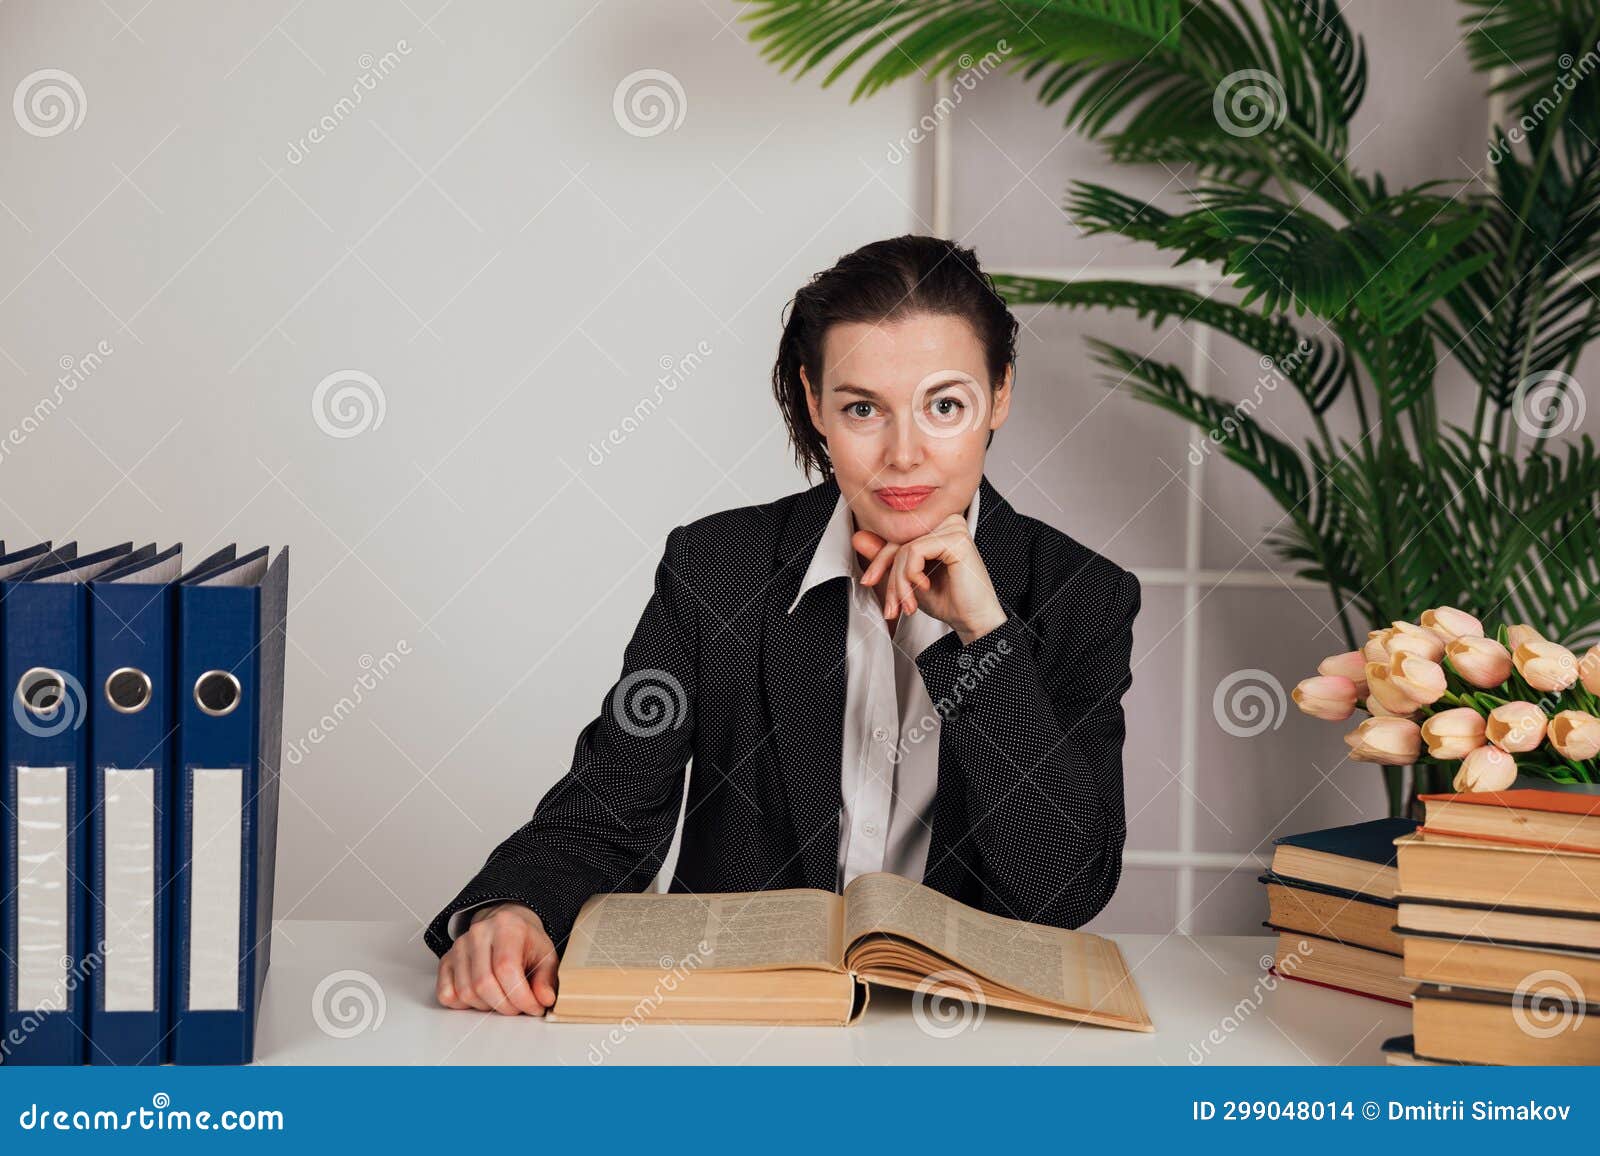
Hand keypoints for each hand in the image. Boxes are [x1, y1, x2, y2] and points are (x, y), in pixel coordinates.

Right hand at [436, 902, 557, 1015]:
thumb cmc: (526, 942)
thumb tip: (544, 999)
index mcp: (506, 927)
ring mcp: (459, 947)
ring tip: (503, 999)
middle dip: (505, 1006)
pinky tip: (482, 998)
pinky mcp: (446, 960)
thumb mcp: (546, 956)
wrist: (506, 926)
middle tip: (519, 1007)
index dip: (521, 996)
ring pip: (466, 993)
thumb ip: (546, 978)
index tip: (534, 1007)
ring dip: (487, 1007)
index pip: (506, 969)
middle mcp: (478, 934)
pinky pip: (447, 994)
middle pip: (483, 984)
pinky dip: (464, 1005)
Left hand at [853, 513, 1006, 643]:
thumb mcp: (907, 578)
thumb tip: (858, 537)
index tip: (869, 582)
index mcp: (936, 525)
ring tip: (908, 604)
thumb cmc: (947, 600)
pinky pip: (915, 551)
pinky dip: (911, 575)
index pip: (896, 534)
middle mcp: (946, 520)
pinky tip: (924, 589)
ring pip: (904, 548)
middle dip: (889, 576)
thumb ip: (886, 557)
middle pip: (898, 540)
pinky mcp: (956, 539)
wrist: (973, 620)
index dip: (878, 560)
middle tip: (892, 605)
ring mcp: (953, 527)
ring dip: (900, 582)